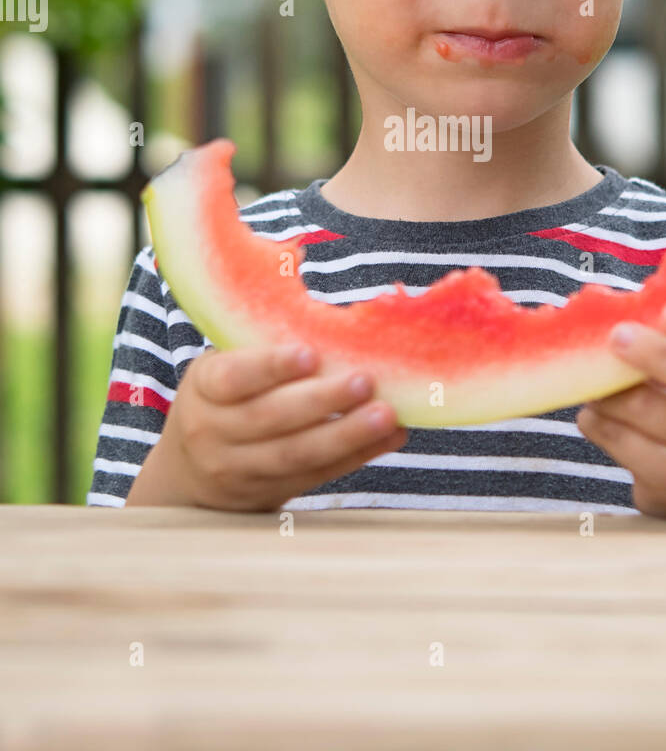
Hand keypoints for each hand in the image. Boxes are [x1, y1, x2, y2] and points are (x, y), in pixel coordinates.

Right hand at [138, 344, 406, 510]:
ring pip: (297, 455)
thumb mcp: (223, 363)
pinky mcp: (270, 493)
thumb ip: (259, 333)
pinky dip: (356, 456)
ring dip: (347, 435)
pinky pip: (317, 476)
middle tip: (365, 380)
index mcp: (204, 388)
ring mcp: (240, 469)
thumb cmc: (222, 395)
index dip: (271, 366)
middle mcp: (215, 432)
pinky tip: (390, 437)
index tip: (310, 353)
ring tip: (388, 414)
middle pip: (271, 419)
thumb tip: (302, 256)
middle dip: (322, 400)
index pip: (234, 378)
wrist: (190, 472)